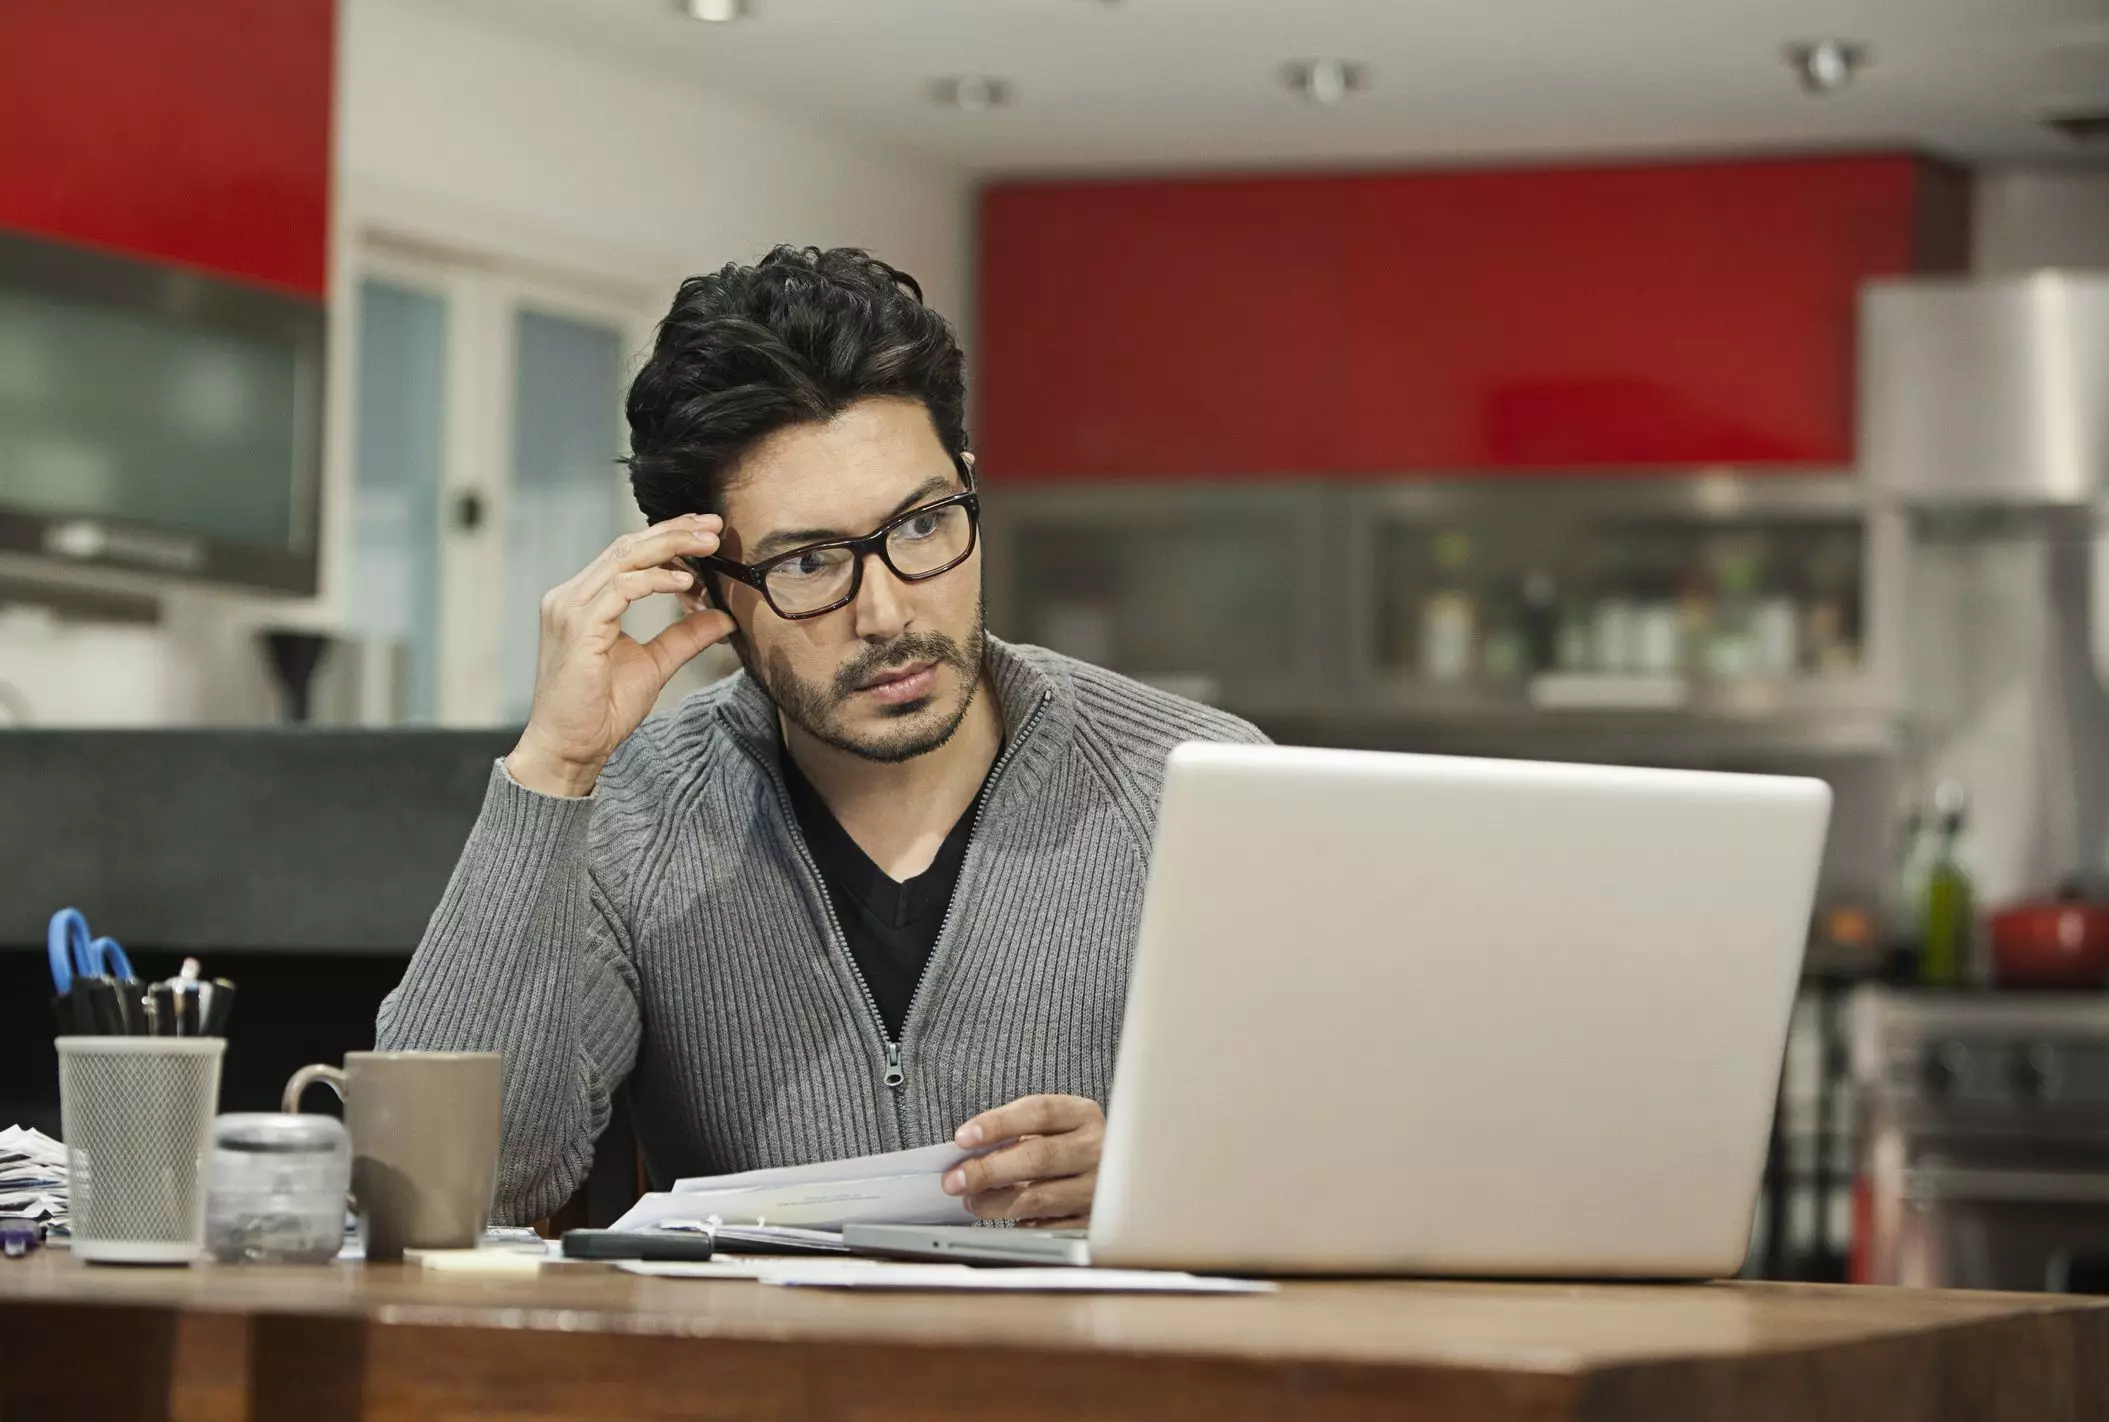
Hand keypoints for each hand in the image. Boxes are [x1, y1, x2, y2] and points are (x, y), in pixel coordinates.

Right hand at [506, 515, 735, 796]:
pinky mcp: (578, 626)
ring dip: (670, 547)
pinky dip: (655, 580)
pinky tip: (685, 582)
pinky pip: (621, 588)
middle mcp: (570, 597)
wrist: (570, 748)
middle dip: (674, 532)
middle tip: (714, 526)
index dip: (667, 537)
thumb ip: (686, 636)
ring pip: (624, 559)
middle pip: (627, 547)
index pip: (627, 554)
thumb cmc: (602, 709)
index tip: (706, 531)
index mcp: (584, 600)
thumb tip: (724, 617)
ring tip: (708, 545)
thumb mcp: (655, 664)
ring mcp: (569, 608)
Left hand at [943, 1094, 1104, 1226]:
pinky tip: (1006, 1221)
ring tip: (972, 1202)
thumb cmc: (1069, 1145)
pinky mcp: (1096, 1221)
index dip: (997, 1124)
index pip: (1038, 1112)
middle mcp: (1098, 1148)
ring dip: (996, 1202)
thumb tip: (967, 1154)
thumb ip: (1016, 1133)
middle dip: (988, 1169)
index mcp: (1084, 1114)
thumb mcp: (1050, 1127)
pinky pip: (1050, 1227)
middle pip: (1038, 1156)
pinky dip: (1022, 1225)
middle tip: (954, 1180)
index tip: (962, 1138)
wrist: (1122, 1173)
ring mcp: (1099, 1187)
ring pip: (1039, 1197)